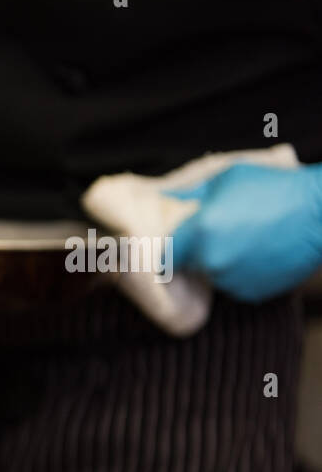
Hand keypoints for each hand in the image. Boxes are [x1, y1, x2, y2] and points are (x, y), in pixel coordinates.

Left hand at [167, 162, 321, 302]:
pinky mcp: (252, 293)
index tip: (178, 243)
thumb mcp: (228, 178)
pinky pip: (237, 285)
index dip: (171, 249)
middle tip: (223, 233)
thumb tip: (164, 198)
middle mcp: (212, 260)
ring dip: (223, 262)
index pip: (165, 255)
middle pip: (191, 265)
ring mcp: (232, 280)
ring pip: (215, 275)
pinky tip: (261, 252)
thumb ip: (190, 193)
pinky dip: (243, 273)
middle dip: (199, 251)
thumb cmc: (275, 188)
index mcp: (200, 232)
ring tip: (248, 239)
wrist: (321, 212)